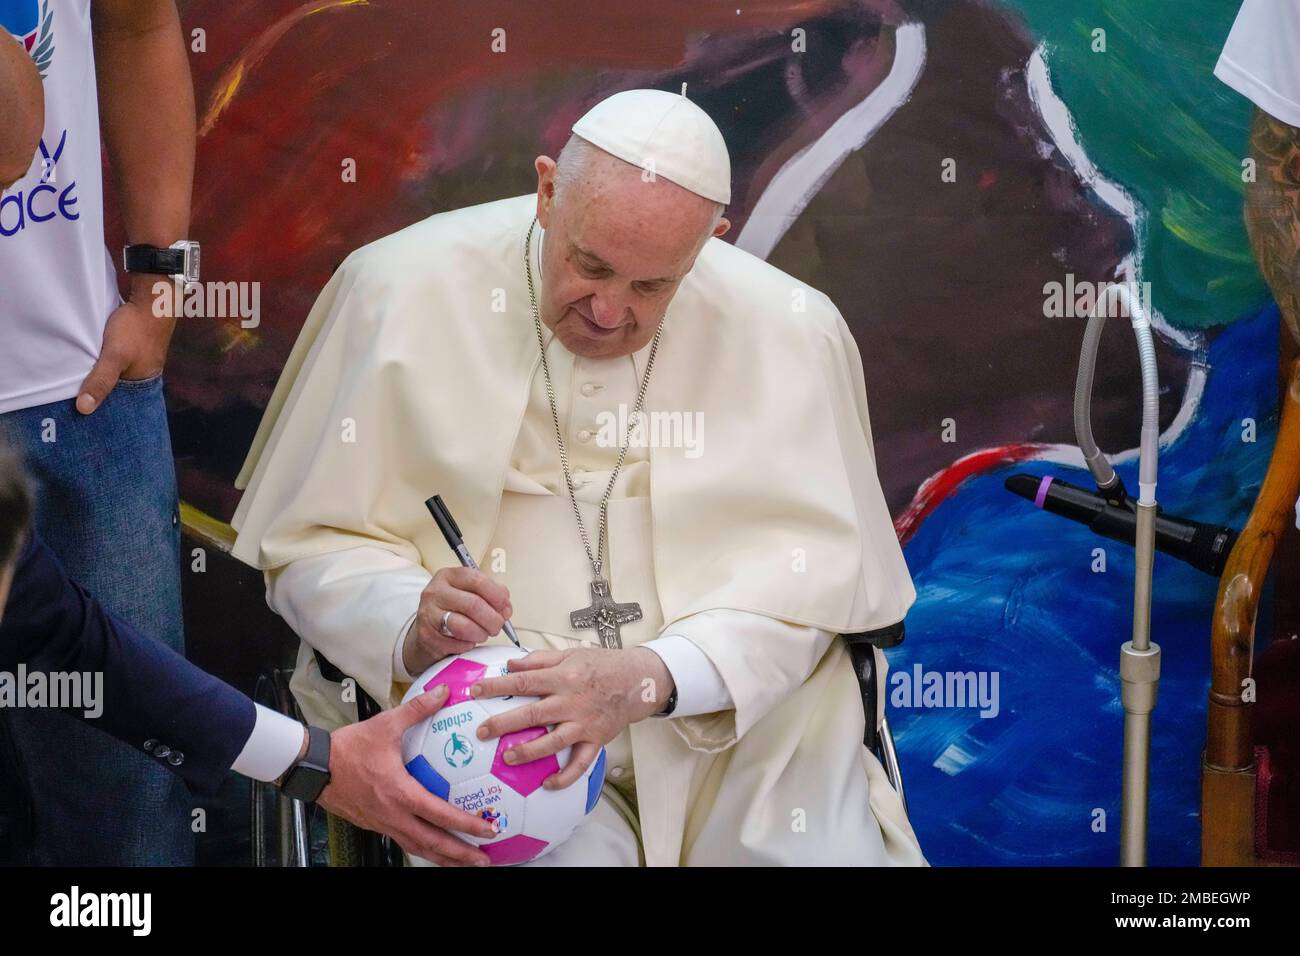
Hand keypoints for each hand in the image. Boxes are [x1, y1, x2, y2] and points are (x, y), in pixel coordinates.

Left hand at [76, 289, 176, 413]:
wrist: (154, 297)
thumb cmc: (136, 328)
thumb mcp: (114, 356)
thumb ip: (100, 380)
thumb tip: (84, 409)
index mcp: (144, 380)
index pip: (120, 399)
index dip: (102, 401)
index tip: (80, 405)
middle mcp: (145, 370)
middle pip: (118, 384)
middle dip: (100, 385)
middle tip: (75, 388)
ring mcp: (142, 355)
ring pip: (117, 368)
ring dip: (102, 369)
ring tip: (82, 371)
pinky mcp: (136, 341)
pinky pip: (117, 354)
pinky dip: (106, 356)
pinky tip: (95, 353)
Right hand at [317, 684, 495, 866]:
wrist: (313, 766)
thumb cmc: (348, 748)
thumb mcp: (385, 725)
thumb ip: (417, 709)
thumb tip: (442, 692)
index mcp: (400, 794)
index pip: (440, 815)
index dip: (466, 824)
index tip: (488, 830)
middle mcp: (393, 815)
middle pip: (433, 843)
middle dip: (460, 854)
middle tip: (484, 860)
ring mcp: (383, 823)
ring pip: (418, 848)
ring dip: (443, 858)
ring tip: (464, 862)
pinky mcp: (375, 824)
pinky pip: (404, 842)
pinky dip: (423, 849)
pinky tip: (434, 849)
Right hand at [402, 566, 512, 675]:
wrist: (428, 628)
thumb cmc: (454, 609)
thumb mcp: (469, 593)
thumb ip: (491, 595)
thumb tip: (505, 608)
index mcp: (449, 576)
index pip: (478, 581)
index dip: (497, 596)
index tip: (505, 608)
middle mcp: (435, 592)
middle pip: (474, 605)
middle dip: (493, 620)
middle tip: (497, 626)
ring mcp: (428, 613)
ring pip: (464, 626)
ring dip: (481, 634)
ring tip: (483, 634)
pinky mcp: (427, 635)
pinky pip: (457, 643)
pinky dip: (468, 645)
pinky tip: (468, 641)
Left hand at [469, 647, 673, 790]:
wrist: (638, 680)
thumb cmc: (602, 665)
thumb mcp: (570, 653)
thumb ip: (539, 659)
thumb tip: (511, 664)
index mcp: (563, 677)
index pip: (523, 681)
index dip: (497, 686)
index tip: (476, 691)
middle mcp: (571, 701)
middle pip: (532, 713)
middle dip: (504, 723)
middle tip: (482, 731)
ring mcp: (584, 723)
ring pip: (553, 741)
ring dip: (529, 751)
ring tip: (508, 758)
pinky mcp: (596, 740)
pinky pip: (581, 763)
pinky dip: (566, 777)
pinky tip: (548, 785)